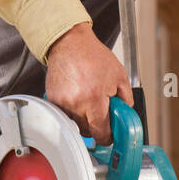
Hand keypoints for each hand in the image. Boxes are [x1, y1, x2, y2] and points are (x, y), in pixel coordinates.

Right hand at [45, 22, 132, 143]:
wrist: (70, 43)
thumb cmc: (92, 56)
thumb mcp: (120, 75)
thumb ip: (126, 99)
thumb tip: (125, 114)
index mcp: (94, 98)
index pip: (100, 132)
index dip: (107, 137)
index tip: (109, 135)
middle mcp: (76, 102)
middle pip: (87, 131)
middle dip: (96, 125)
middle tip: (101, 112)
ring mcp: (62, 102)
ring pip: (75, 124)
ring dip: (83, 118)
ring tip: (87, 100)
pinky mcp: (52, 99)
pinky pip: (64, 114)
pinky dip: (71, 110)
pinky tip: (77, 96)